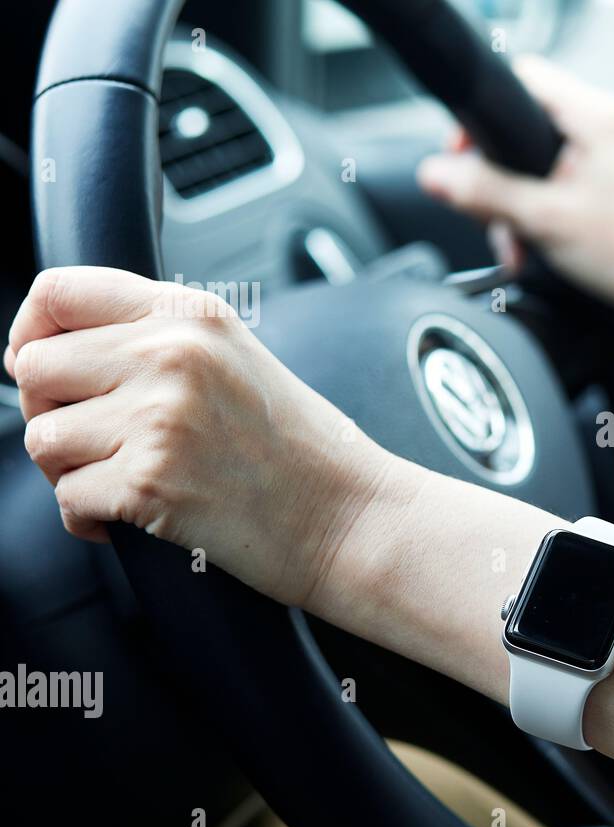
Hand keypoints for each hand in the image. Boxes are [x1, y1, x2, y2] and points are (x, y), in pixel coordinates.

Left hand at [4, 267, 393, 607]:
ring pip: (42, 439)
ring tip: (126, 480)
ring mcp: (160, 418)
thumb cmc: (301, 451)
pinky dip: (91, 518)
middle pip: (33, 368)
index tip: (43, 366)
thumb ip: (157, 340)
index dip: (31, 331)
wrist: (351, 517)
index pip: (58, 291)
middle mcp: (172, 355)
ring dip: (71, 471)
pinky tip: (138, 515)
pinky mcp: (151, 482)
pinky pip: (67, 499)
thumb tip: (48, 348)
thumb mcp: (237, 360)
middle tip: (99, 442)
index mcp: (192, 317)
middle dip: (51, 413)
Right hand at [416, 56, 613, 336]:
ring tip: (525, 245)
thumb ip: (483, 193)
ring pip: (555, 160)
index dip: (484, 117)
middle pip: (534, 126)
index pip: (525, 79)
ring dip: (529, 203)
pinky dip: (557, 210)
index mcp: (600, 117)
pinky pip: (579, 182)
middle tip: (497, 220)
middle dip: (505, 177)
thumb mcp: (543, 222)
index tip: (465, 157)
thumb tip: (435, 174)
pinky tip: (551, 246)